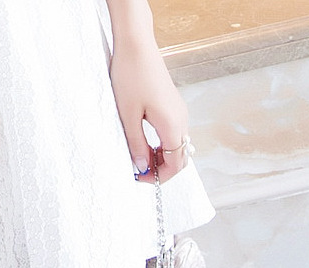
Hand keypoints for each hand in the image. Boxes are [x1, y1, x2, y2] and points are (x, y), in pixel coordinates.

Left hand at [109, 38, 189, 183]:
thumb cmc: (130, 78)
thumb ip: (136, 144)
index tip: (140, 179)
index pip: (176, 164)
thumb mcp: (128, 116)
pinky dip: (161, 144)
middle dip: (161, 169)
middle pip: (180, 157)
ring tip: (137, 158)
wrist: (137, 47)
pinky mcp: (172, 106)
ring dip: (160, 157)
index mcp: (172, 125)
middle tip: (138, 172)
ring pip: (176, 145)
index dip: (160, 177)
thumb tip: (142, 167)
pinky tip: (142, 143)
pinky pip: (172, 133)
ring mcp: (179, 112)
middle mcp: (181, 119)